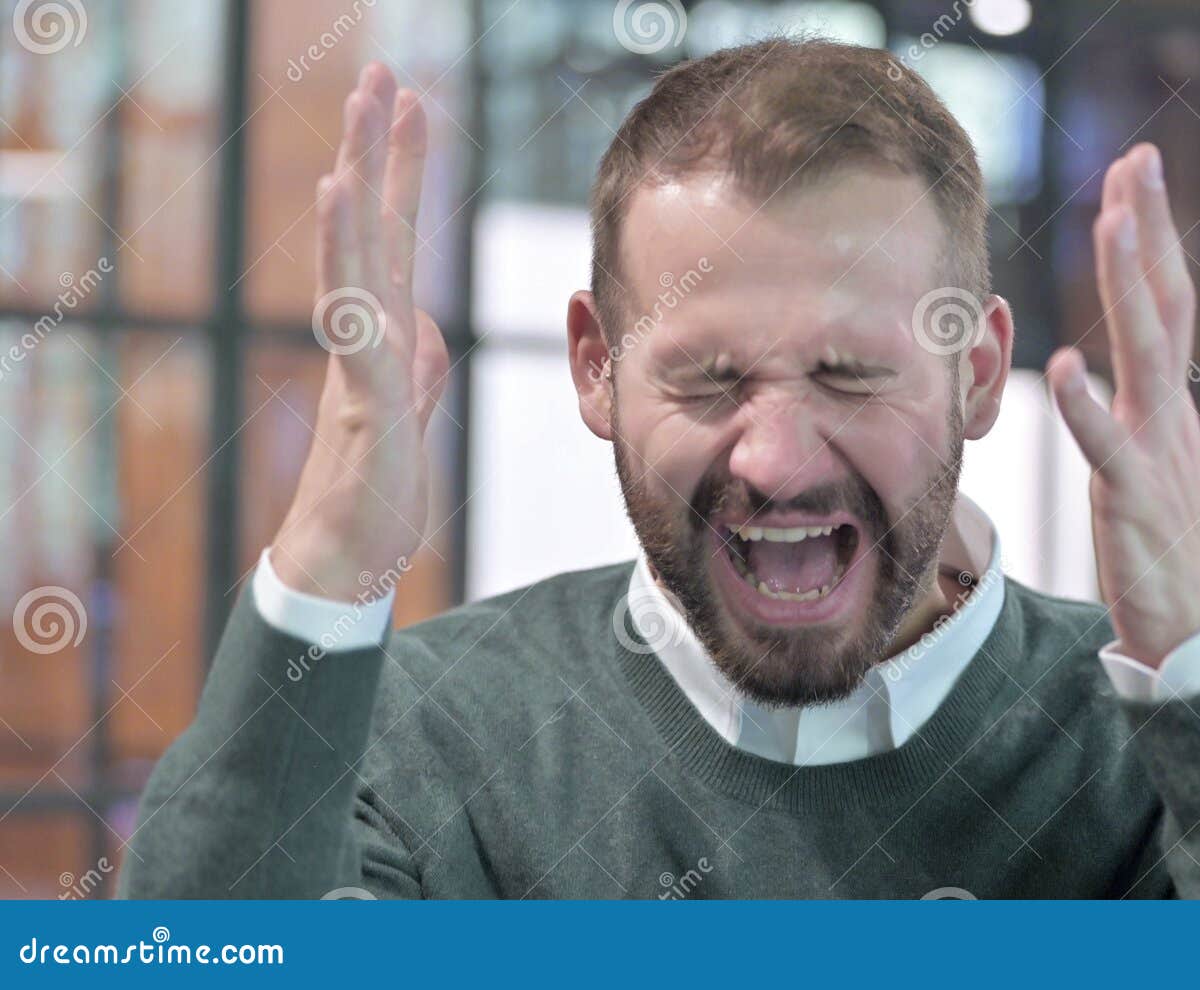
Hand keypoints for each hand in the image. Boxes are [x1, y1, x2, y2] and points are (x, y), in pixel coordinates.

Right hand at [270, 63, 448, 601]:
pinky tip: (335, 193)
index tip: (413, 107)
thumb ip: (418, 367)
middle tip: (384, 72)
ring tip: (363, 105)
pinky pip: (350, 305)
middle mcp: (369, 328)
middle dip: (381, 147)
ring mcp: (360, 353)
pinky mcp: (360, 386)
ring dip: (361, 172)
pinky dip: (341, 248)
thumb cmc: (377, 488)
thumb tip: (427, 334)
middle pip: (377, 222)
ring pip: (358, 248)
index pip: (400, 234)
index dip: (406, 171)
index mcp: (389, 330)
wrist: (351, 553)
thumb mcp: (414, 414)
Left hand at [1046, 143, 1199, 666]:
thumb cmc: (1164, 551)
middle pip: (1160, 304)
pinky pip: (1108, 449)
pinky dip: (1088, 407)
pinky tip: (1066, 366)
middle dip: (1147, 230)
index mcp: (1165, 405)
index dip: (1149, 236)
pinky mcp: (1133, 502)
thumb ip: (1125, 414)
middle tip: (1139, 159)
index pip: (1160, 302)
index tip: (1135, 172)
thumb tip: (1094, 368)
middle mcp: (1166, 416)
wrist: (1198, 635)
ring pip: (1144, 355)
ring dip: (1128, 285)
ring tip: (1113, 221)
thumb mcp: (1143, 466)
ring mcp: (1154, 454)